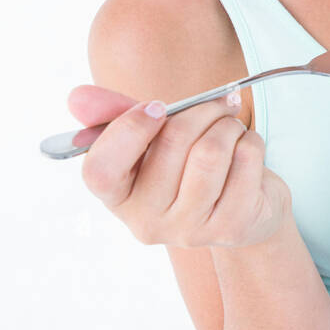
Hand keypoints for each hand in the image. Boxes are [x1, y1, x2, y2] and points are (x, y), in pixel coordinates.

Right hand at [68, 85, 291, 248]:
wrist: (247, 205)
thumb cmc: (191, 165)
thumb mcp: (151, 138)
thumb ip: (115, 115)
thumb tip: (77, 98)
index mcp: (117, 196)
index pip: (100, 169)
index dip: (130, 129)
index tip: (159, 107)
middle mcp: (147, 221)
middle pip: (171, 143)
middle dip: (200, 110)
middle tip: (215, 105)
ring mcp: (189, 231)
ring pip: (211, 152)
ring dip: (228, 125)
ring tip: (230, 127)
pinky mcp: (231, 227)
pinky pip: (245, 161)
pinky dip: (251, 141)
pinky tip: (246, 149)